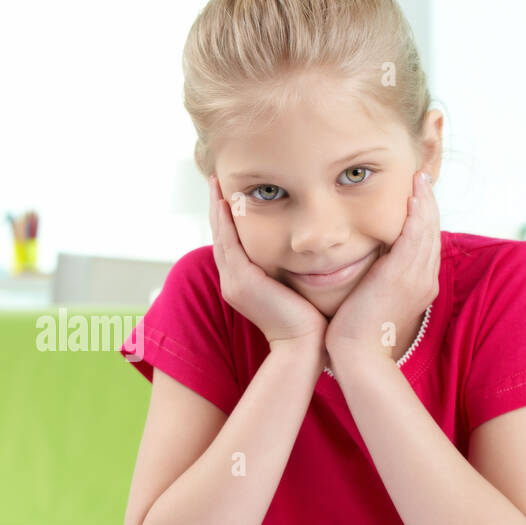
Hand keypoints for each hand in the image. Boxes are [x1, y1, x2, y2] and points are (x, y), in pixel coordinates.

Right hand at [209, 174, 327, 353]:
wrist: (305, 344)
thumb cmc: (310, 319)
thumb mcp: (295, 288)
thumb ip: (291, 269)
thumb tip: (305, 253)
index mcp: (243, 283)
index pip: (231, 243)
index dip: (227, 218)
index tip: (229, 194)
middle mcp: (233, 281)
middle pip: (220, 236)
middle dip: (217, 207)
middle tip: (215, 180)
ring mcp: (233, 281)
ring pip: (220, 236)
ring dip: (217, 208)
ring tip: (216, 183)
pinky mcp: (240, 280)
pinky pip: (229, 243)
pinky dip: (225, 221)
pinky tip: (226, 200)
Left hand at [325, 170, 440, 361]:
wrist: (357, 355)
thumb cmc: (356, 334)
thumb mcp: (371, 301)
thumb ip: (375, 283)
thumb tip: (364, 272)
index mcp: (419, 286)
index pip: (425, 244)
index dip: (424, 219)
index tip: (417, 198)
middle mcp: (424, 280)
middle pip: (432, 233)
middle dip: (428, 204)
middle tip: (421, 179)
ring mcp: (416, 278)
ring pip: (427, 231)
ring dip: (424, 202)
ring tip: (418, 179)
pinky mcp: (402, 275)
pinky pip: (415, 237)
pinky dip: (417, 215)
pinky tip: (413, 196)